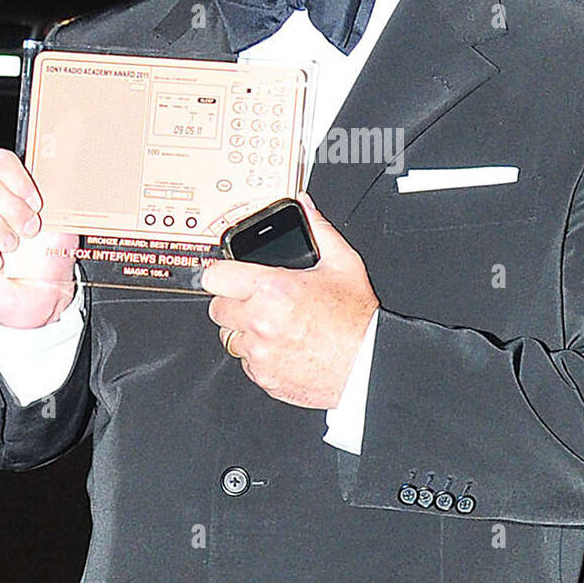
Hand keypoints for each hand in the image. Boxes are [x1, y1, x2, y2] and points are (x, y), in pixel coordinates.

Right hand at [0, 148, 77, 327]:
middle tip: (29, 230)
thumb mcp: (61, 219)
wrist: (44, 295)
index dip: (16, 178)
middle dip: (10, 208)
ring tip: (12, 246)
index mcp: (3, 188)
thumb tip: (64, 167)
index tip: (37, 203)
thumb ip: (57, 192)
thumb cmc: (49, 255)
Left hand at [203, 193, 378, 408]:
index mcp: (274, 289)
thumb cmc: (357, 319)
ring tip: (273, 326)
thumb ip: (319, 230)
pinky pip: (246, 362)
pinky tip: (283, 346)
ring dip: (245, 331)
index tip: (227, 276)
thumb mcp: (343, 264)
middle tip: (257, 302)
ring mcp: (260, 352)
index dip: (221, 275)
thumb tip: (306, 206)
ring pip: (230, 337)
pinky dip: (259, 356)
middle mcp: (261, 321)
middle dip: (233, 303)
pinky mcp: (264, 376)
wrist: (368, 364)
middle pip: (217, 309)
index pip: (215, 277)